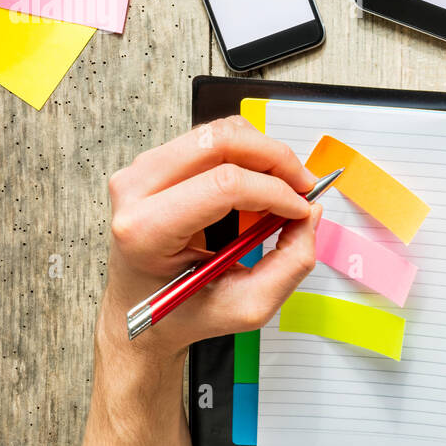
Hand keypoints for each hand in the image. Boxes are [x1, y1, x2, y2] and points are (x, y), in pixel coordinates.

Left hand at [101, 115, 322, 353]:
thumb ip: (290, 264)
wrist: (141, 311)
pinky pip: (210, 139)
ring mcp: (139, 172)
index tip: (302, 209)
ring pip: (218, 133)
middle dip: (275, 157)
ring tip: (283, 186)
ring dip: (263, 154)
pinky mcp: (153, 164)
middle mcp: (134, 192)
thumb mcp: (247, 307)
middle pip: (219, 142)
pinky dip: (247, 154)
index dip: (275, 191)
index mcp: (146, 232)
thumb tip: (311, 213)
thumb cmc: (185, 312)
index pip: (223, 185)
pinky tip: (259, 183)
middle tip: (304, 184)